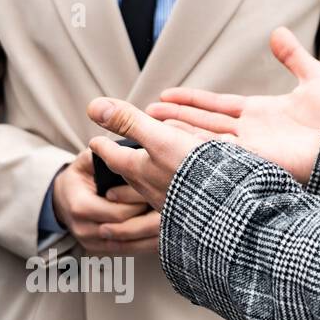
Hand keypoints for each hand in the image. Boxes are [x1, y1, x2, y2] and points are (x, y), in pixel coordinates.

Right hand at [51, 149, 160, 253]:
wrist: (62, 200)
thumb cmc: (79, 177)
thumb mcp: (85, 162)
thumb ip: (100, 157)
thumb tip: (119, 149)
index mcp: (80, 207)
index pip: (119, 212)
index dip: (139, 203)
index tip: (156, 192)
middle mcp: (84, 229)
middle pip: (125, 229)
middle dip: (147, 218)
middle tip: (166, 207)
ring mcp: (91, 243)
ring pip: (128, 245)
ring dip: (149, 234)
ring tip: (167, 221)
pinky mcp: (99, 251)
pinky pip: (126, 251)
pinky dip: (144, 243)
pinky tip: (159, 233)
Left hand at [85, 100, 201, 212]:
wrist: (226, 209)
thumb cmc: (193, 171)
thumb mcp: (160, 138)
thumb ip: (129, 121)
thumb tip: (93, 107)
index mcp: (140, 171)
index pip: (113, 157)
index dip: (102, 147)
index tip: (93, 142)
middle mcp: (151, 190)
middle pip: (128, 175)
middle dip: (120, 164)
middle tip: (113, 157)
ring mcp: (169, 203)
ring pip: (147, 188)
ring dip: (140, 179)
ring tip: (137, 174)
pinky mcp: (187, 212)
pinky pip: (168, 197)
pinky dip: (163, 188)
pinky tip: (171, 191)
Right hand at [146, 28, 319, 184]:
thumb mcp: (315, 78)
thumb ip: (293, 57)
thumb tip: (278, 33)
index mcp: (261, 113)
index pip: (216, 105)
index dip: (191, 99)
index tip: (166, 95)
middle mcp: (251, 132)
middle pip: (202, 122)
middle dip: (174, 117)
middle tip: (146, 112)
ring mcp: (250, 148)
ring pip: (203, 137)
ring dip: (176, 131)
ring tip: (150, 124)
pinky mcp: (253, 161)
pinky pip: (217, 152)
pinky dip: (194, 146)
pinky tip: (173, 140)